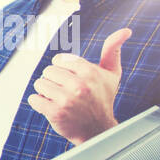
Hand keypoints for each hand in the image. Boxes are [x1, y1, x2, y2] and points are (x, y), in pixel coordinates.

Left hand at [28, 28, 128, 145]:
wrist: (97, 130)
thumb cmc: (102, 98)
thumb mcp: (111, 74)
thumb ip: (113, 50)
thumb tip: (126, 30)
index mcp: (90, 72)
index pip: (59, 60)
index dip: (62, 70)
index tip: (73, 80)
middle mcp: (79, 85)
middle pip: (48, 71)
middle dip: (54, 81)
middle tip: (67, 92)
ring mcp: (66, 100)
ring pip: (39, 84)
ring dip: (45, 92)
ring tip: (60, 99)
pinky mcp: (55, 112)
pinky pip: (34, 99)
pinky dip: (38, 102)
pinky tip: (51, 107)